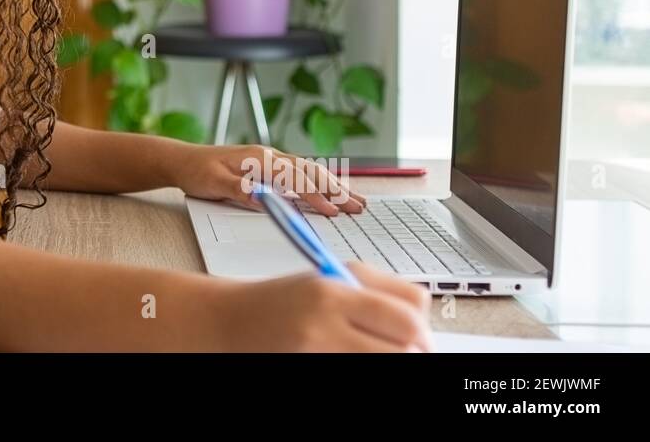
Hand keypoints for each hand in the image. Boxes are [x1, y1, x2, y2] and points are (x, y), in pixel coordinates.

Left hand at [170, 143, 365, 215]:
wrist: (182, 159)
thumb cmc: (196, 172)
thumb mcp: (213, 183)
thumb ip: (239, 190)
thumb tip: (263, 198)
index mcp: (258, 159)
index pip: (295, 179)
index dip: (315, 196)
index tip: (333, 211)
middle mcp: (268, 156)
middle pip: (309, 172)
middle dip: (336, 189)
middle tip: (359, 206)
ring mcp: (269, 159)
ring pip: (308, 170)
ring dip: (332, 184)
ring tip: (355, 199)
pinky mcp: (267, 166)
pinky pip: (299, 172)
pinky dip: (318, 181)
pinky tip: (329, 190)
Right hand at [207, 262, 433, 351]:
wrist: (230, 320)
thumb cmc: (282, 302)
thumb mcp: (327, 280)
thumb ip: (374, 293)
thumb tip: (421, 326)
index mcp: (338, 284)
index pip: (410, 311)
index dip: (422, 331)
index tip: (419, 340)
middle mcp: (328, 313)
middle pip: (405, 344)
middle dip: (412, 354)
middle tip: (403, 354)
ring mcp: (317, 343)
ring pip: (387, 362)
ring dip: (389, 362)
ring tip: (373, 355)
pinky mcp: (309, 362)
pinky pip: (361, 372)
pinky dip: (366, 370)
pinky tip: (351, 360)